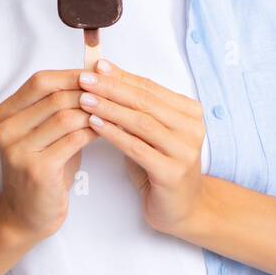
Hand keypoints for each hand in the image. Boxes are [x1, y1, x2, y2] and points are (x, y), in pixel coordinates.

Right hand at [0, 70, 99, 245]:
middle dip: (89, 93)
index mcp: (6, 114)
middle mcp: (6, 129)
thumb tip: (94, 75)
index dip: (71, 75)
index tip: (98, 75)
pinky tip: (107, 131)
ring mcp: (18, 150)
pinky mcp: (36, 169)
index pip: (40, 81)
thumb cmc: (44, 169)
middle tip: (113, 93)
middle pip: (55, 96)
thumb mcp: (46, 133)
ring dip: (95, 112)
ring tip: (113, 111)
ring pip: (66, 116)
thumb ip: (60, 107)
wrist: (26, 216)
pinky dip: (94, 132)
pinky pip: (73, 140)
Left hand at [76, 59, 207, 235]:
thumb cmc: (161, 166)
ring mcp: (185, 150)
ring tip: (84, 99)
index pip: (150, 88)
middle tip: (85, 78)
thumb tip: (104, 77)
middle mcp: (191, 128)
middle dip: (111, 88)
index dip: (122, 76)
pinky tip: (94, 125)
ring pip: (141, 122)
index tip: (97, 65)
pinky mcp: (172, 173)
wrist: (184, 209)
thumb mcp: (150, 133)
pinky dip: (114, 134)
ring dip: (109, 108)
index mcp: (189, 112)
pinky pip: (137, 148)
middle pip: (145, 102)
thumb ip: (135, 109)